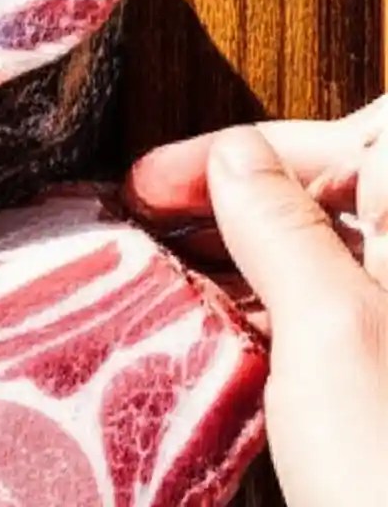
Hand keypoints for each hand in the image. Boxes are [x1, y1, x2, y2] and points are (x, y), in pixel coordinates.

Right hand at [124, 97, 386, 506]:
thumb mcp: (329, 329)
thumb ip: (280, 226)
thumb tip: (234, 157)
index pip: (363, 137)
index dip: (256, 146)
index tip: (166, 173)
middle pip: (340, 188)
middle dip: (238, 192)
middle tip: (147, 205)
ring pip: (327, 248)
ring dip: (240, 244)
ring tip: (160, 257)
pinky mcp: (382, 374)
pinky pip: (324, 308)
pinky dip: (264, 300)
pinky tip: (208, 311)